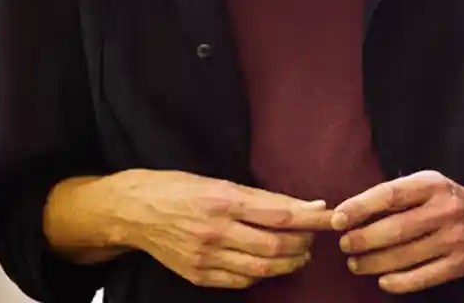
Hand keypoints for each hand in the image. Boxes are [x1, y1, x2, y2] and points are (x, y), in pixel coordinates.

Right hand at [109, 169, 333, 289]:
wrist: (133, 212)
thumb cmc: (179, 189)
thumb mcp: (220, 182)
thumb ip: (262, 198)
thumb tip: (305, 206)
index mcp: (224, 201)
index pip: (280, 215)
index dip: (311, 219)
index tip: (330, 217)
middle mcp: (216, 231)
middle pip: (276, 245)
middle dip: (303, 243)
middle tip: (313, 237)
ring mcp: (206, 257)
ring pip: (263, 267)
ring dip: (289, 262)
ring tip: (299, 253)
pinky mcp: (198, 275)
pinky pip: (241, 280)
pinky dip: (263, 273)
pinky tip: (270, 264)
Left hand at [333, 171, 463, 293]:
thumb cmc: (444, 200)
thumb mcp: (424, 184)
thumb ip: (393, 195)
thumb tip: (348, 213)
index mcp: (433, 184)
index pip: (390, 195)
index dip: (360, 208)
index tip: (337, 219)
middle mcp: (446, 210)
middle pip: (397, 229)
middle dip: (364, 239)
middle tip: (345, 245)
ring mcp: (455, 238)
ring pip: (406, 256)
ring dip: (374, 263)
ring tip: (355, 264)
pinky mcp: (460, 264)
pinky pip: (423, 277)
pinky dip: (399, 282)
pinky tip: (382, 280)